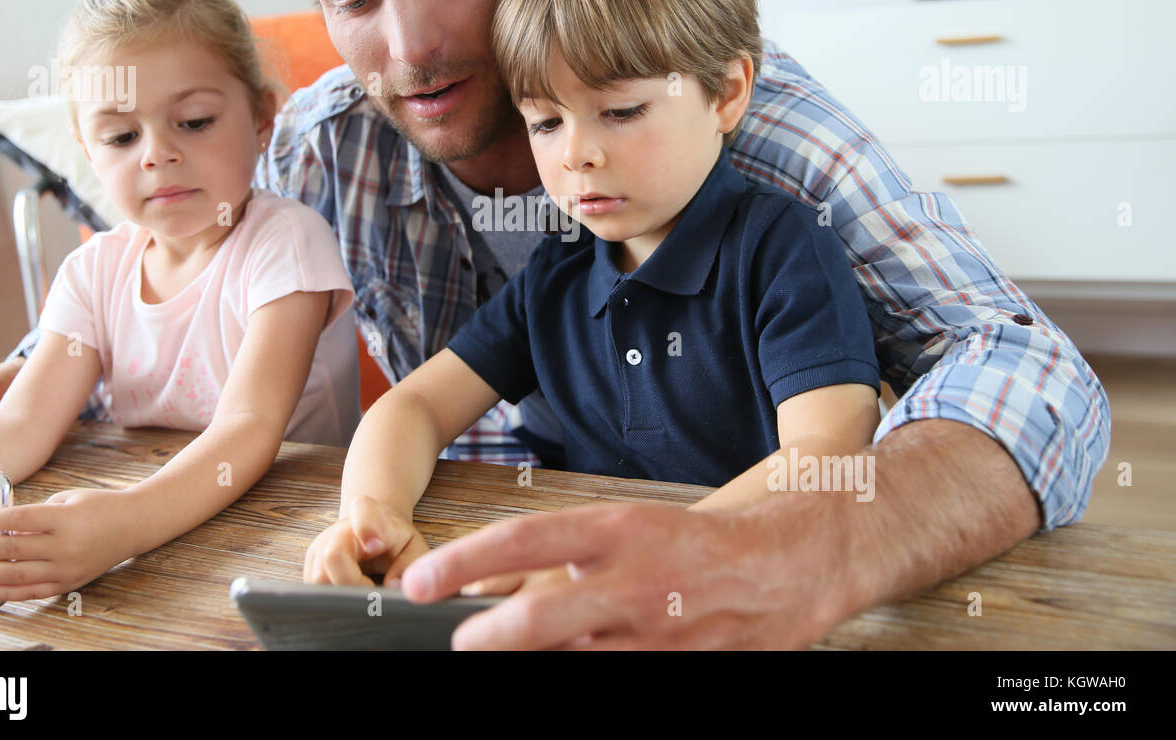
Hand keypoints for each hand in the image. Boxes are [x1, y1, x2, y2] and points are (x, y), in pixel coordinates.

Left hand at [0, 488, 139, 601]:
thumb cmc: (101, 507)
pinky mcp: (69, 583)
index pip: (18, 519)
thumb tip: (2, 527)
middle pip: (11, 548)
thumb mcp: (69, 498)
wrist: (134, 525)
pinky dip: (6, 593)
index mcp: (65, 518)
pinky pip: (31, 592)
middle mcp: (65, 545)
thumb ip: (36, 513)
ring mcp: (67, 567)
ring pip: (16, 573)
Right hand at [304, 495, 429, 586]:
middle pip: (333, 556)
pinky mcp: (309, 568)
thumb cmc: (395, 541)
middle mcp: (338, 529)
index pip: (363, 510)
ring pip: (319, 579)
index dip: (367, 526)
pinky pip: (315, 591)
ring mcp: (319, 548)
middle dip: (354, 583)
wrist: (373, 532)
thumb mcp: (414, 547)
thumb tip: (392, 587)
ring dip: (344, 593)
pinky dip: (335, 598)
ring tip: (366, 590)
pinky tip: (353, 593)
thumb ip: (411, 564)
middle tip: (374, 590)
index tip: (376, 544)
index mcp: (370, 515)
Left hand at [402, 500, 849, 649]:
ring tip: (505, 655)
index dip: (461, 563)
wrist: (789, 562)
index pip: (521, 539)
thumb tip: (503, 590)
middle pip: (538, 622)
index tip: (420, 584)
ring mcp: (658, 633)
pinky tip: (575, 664)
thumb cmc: (698, 543)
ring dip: (534, 663)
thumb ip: (573, 561)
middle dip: (486, 639)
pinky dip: (585, 675)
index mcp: (617, 528)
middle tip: (460, 641)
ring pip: (573, 662)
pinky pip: (618, 680)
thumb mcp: (630, 529)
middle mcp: (632, 580)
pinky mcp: (680, 669)